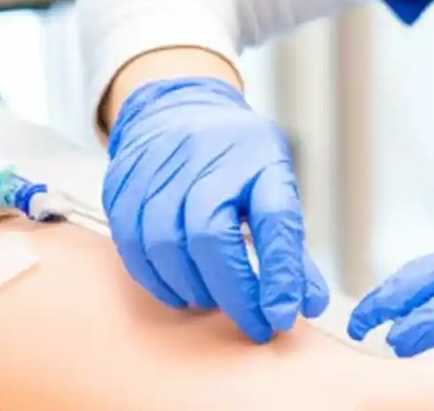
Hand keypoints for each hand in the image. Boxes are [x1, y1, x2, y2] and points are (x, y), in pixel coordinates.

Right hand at [103, 76, 329, 341]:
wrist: (177, 109)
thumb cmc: (237, 157)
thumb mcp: (275, 185)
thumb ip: (290, 246)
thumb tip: (310, 304)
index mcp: (259, 157)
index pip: (274, 216)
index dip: (280, 271)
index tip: (284, 315)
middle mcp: (207, 159)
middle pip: (211, 235)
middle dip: (234, 293)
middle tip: (253, 324)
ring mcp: (159, 170)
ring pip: (166, 245)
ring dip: (195, 289)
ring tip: (215, 303)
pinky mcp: (124, 185)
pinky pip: (133, 248)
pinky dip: (159, 281)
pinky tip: (181, 290)